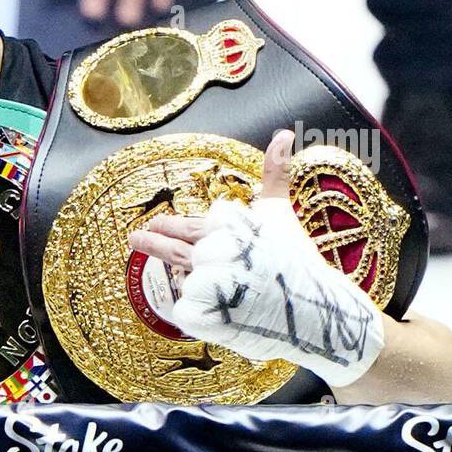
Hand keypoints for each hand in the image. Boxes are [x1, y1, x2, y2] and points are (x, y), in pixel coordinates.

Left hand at [126, 130, 385, 386]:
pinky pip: (185, 312)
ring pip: (184, 282)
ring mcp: (208, 286)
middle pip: (174, 249)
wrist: (316, 312)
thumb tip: (284, 134)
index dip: (170, 225)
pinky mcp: (207, 316)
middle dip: (153, 242)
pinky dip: (195, 312)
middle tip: (135, 238)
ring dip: (191, 284)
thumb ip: (275, 174)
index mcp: (227, 229)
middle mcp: (213, 254)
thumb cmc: (296, 260)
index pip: (188, 225)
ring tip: (212, 287)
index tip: (156, 222)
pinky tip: (213, 311)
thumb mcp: (281, 212)